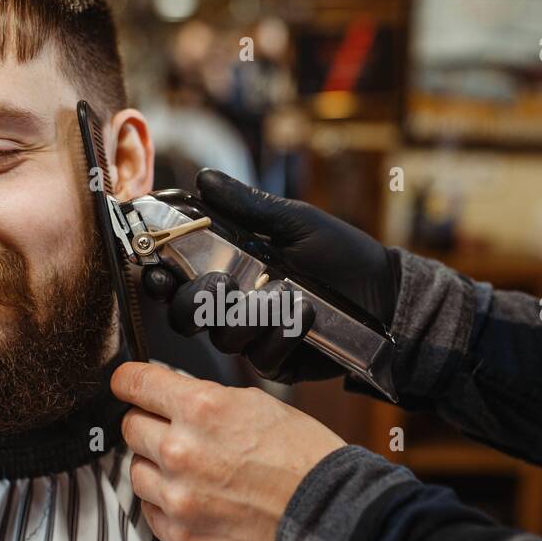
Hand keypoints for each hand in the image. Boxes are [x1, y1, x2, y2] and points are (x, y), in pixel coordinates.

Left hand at [112, 361, 345, 540]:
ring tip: (192, 471)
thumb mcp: (257, 404)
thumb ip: (206, 401)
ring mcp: (178, 498)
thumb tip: (173, 399)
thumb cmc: (304, 457)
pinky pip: (150, 511)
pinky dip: (166, 503)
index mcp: (201, 408)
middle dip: (149, 425)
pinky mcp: (182, 536)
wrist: (331, 515)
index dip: (129, 382)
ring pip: (135, 471)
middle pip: (130, 428)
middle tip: (176, 432)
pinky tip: (197, 499)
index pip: (135, 384)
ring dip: (155, 467)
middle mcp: (181, 451)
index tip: (127, 385)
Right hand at [156, 168, 398, 383]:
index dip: (157, 276)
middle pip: (183, 315)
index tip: (157, 270)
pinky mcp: (277, 362)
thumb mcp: (295, 223)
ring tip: (287, 294)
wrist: (384, 296)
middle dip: (194, 302)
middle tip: (223, 285)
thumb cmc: (340, 254)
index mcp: (227, 268)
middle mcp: (232, 305)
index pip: (174, 277)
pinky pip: (262, 356)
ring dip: (251, 315)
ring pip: (221, 337)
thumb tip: (203, 179)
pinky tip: (307, 316)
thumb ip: (247, 207)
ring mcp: (252, 337)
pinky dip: (283, 333)